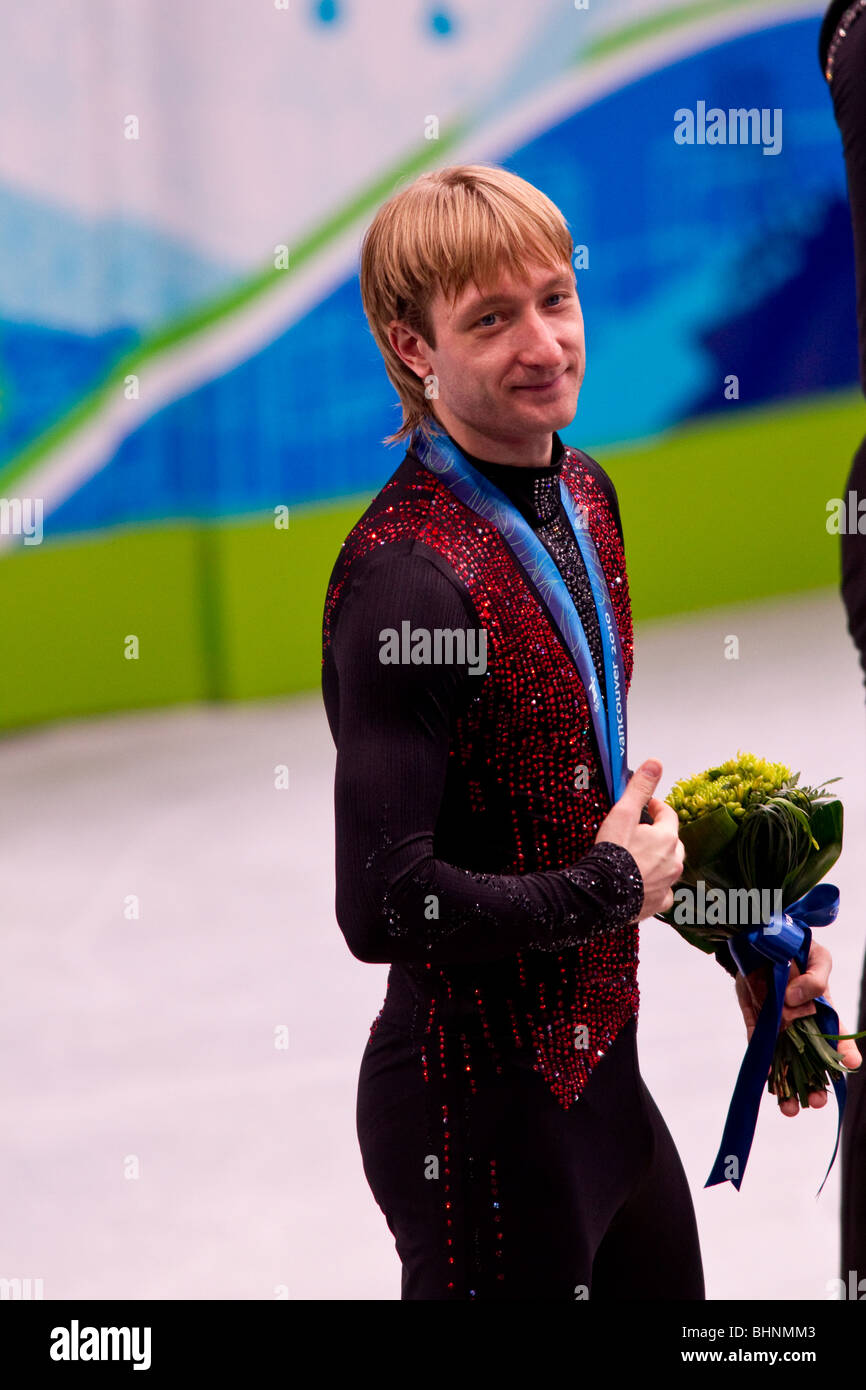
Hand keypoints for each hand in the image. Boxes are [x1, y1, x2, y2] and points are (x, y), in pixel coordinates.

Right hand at [594, 759, 683, 920]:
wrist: (602, 894)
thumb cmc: (612, 854)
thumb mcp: (624, 814)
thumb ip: (640, 788)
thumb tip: (655, 763)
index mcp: (667, 838)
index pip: (668, 815)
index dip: (656, 808)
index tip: (645, 807)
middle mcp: (674, 861)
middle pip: (672, 841)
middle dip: (659, 835)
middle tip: (639, 832)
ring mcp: (668, 883)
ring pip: (669, 866)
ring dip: (659, 860)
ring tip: (638, 857)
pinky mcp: (659, 902)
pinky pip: (664, 891)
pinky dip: (656, 886)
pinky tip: (643, 884)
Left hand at [734, 940, 861, 1115]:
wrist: (760, 943)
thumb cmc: (797, 950)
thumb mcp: (815, 957)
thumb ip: (814, 979)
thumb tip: (796, 1000)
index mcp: (825, 1012)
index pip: (839, 1039)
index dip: (846, 1053)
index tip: (850, 1064)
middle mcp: (805, 1025)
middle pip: (814, 1064)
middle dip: (816, 1087)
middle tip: (815, 1101)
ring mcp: (781, 1027)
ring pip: (787, 1065)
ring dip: (789, 1089)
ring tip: (790, 1109)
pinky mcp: (759, 1024)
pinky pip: (761, 1048)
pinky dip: (762, 1066)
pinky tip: (765, 1080)